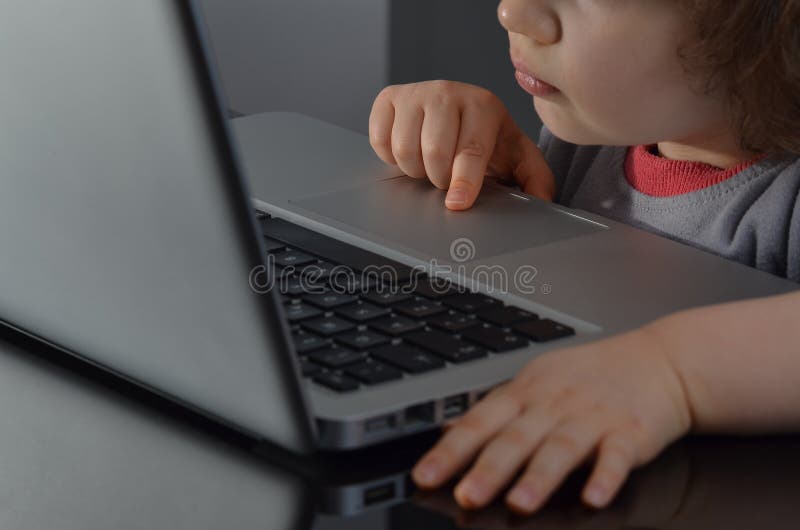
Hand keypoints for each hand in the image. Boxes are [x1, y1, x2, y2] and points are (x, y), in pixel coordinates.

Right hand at [369, 80, 554, 209]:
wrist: (457, 112)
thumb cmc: (487, 139)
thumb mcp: (517, 157)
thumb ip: (536, 180)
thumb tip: (541, 203)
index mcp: (483, 105)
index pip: (471, 149)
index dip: (464, 181)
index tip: (457, 203)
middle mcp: (448, 91)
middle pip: (434, 151)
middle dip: (439, 177)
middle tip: (446, 178)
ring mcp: (415, 92)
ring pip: (404, 148)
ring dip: (415, 169)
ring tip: (429, 165)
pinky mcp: (388, 98)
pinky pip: (380, 140)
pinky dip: (391, 157)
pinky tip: (409, 151)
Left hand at [411, 326, 692, 514]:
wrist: (660, 361)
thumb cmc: (591, 375)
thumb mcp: (536, 381)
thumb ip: (495, 410)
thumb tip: (447, 431)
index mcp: (526, 391)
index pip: (480, 421)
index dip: (451, 449)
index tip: (424, 475)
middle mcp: (554, 403)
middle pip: (517, 437)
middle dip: (488, 469)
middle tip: (465, 497)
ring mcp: (593, 416)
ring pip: (562, 447)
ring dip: (540, 477)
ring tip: (520, 504)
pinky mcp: (631, 432)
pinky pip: (617, 456)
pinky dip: (605, 477)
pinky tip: (594, 497)